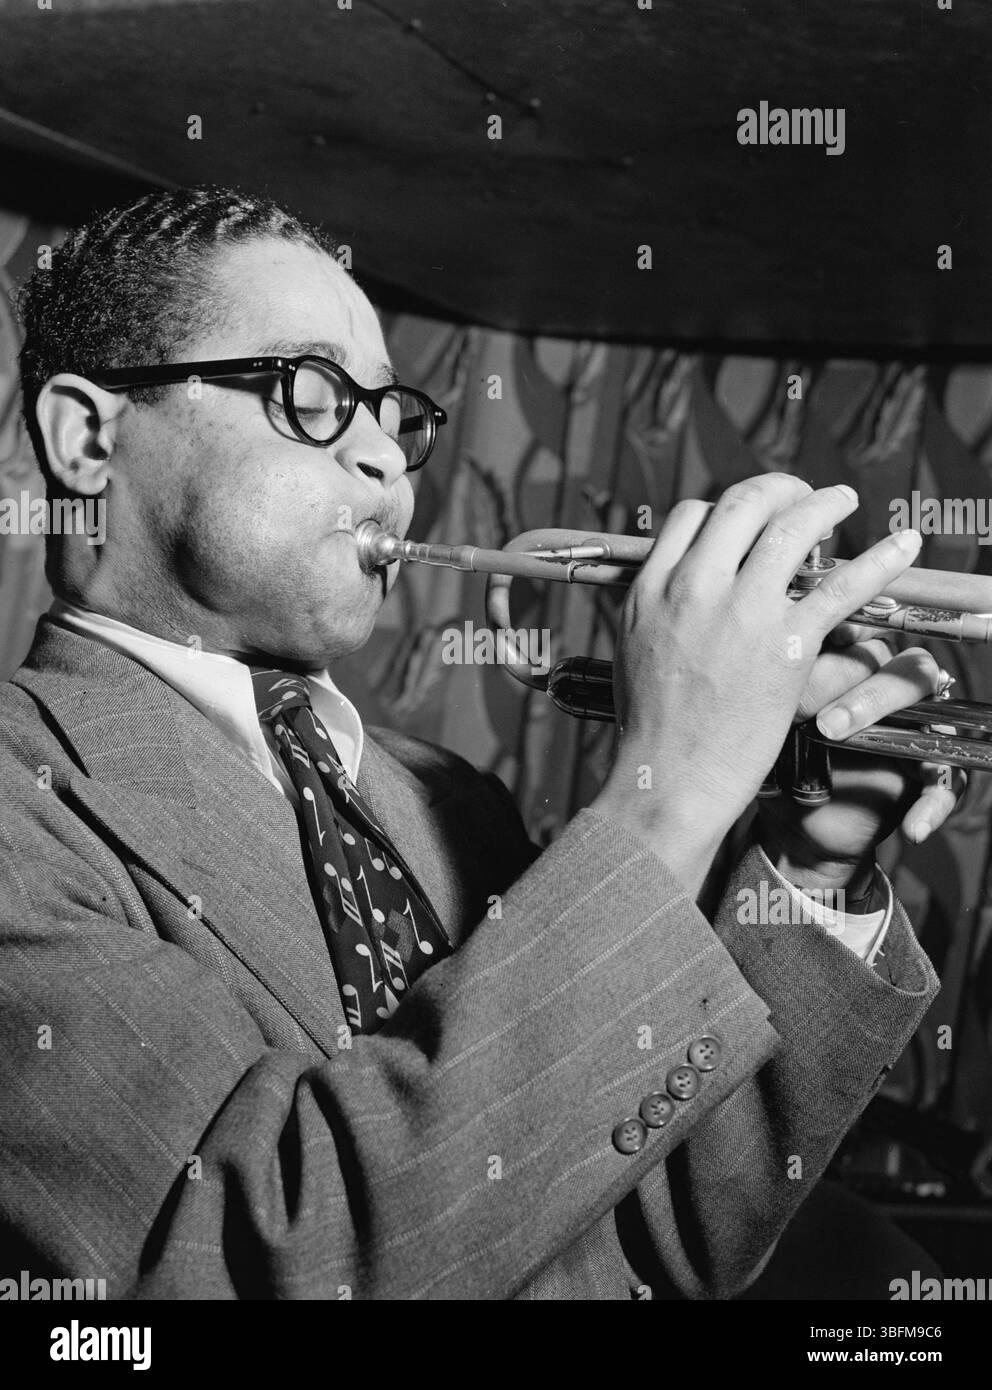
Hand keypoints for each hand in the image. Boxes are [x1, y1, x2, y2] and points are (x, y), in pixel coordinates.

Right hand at [592, 474, 924, 894]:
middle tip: (799, 495)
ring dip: (825, 503)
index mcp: (652, 589)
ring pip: (790, 528)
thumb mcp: (632, 650)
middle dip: (777, 489)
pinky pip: (840, 587)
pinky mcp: (785, 645)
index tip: (749, 521)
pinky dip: (879, 560)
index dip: (725, 510)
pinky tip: (903, 544)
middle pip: (741, 505)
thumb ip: (655, 607)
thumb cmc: (651, 730)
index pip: (691, 516)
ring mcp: (741, 613)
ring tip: (845, 500)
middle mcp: (693, 589)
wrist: (668, 781)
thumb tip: (673, 583)